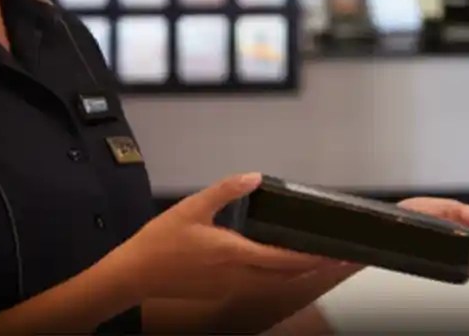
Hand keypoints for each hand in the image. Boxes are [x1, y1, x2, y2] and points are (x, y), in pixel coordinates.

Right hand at [118, 173, 324, 303]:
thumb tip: (254, 178)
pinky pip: (256, 285)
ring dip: (294, 272)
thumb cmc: (159, 242)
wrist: (133, 275)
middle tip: (334, 254)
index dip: (312, 256)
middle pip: (285, 276)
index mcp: (233, 253)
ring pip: (272, 284)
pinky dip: (274, 275)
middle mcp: (236, 275)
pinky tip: (276, 263)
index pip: (283, 258)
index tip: (333, 251)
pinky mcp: (219, 291)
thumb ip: (226, 191)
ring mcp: (228, 287)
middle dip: (311, 265)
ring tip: (314, 258)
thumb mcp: (192, 207)